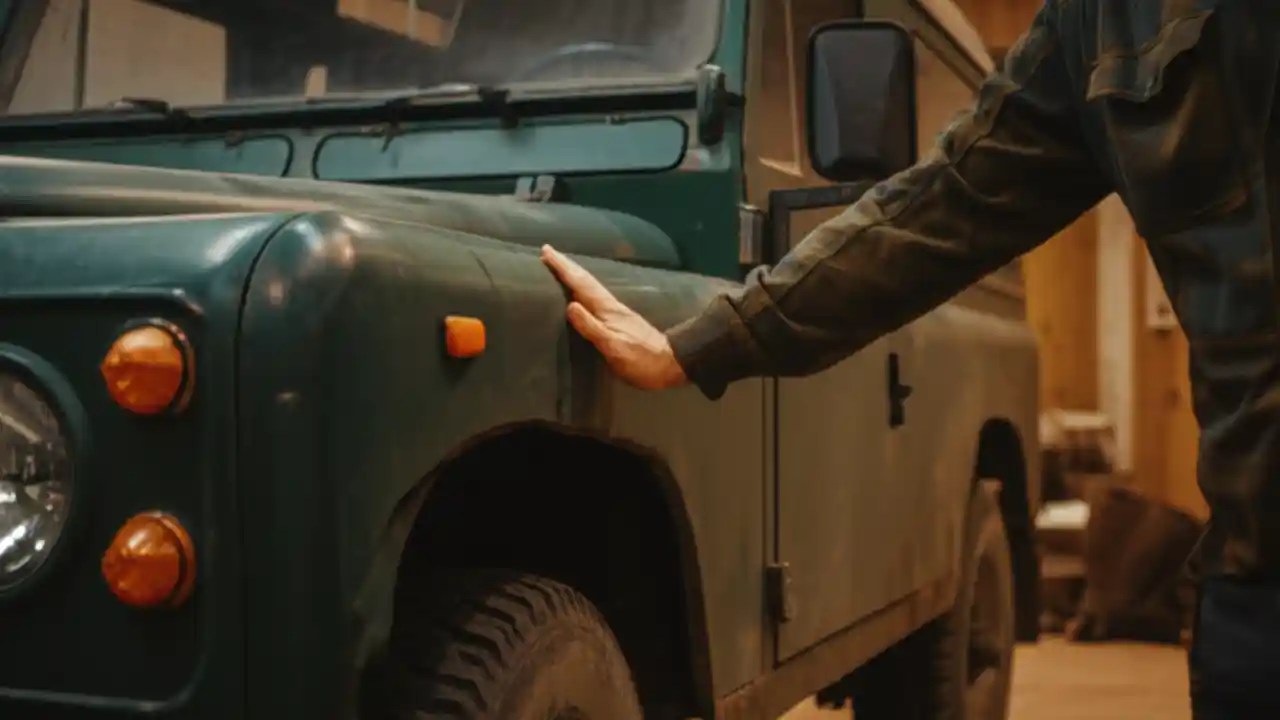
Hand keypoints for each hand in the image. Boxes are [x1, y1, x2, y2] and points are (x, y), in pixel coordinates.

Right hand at [540, 245, 687, 389]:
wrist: (671, 364)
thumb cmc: (641, 360)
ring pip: (590, 287)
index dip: (564, 269)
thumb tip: (570, 305)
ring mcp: (617, 311)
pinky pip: (595, 297)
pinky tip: (582, 294)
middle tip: (549, 252)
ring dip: (575, 275)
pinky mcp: (620, 319)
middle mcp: (611, 305)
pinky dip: (584, 289)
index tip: (546, 251)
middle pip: (586, 281)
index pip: (581, 284)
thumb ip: (592, 328)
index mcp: (607, 310)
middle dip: (567, 266)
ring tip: (561, 267)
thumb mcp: (614, 348)